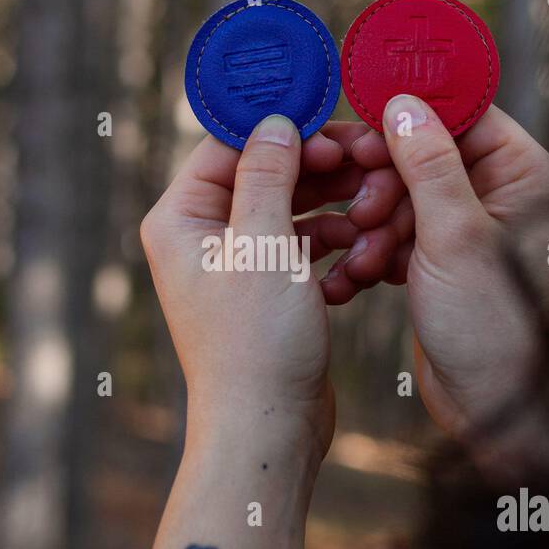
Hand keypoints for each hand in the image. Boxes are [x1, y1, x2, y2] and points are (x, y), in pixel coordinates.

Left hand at [140, 115, 369, 461]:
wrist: (268, 426)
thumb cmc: (256, 343)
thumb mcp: (263, 246)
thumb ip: (267, 176)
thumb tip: (274, 122)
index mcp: (179, 219)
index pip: (225, 145)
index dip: (277, 129)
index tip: (328, 124)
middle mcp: (199, 236)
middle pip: (260, 171)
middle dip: (313, 165)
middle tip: (360, 159)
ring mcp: (234, 263)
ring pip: (286, 205)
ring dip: (328, 202)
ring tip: (368, 203)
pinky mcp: (265, 287)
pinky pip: (298, 241)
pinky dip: (328, 238)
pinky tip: (359, 243)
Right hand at [324, 96, 548, 446]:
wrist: (496, 409)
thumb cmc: (494, 327)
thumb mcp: (455, 236)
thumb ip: (427, 164)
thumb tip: (402, 104)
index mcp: (524, 174)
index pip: (463, 116)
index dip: (407, 121)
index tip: (362, 133)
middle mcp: (502, 195)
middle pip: (423, 156)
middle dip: (383, 185)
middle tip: (358, 212)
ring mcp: (470, 230)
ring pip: (403, 198)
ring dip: (373, 226)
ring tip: (364, 257)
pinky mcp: (442, 262)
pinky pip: (398, 237)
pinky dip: (375, 254)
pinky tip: (357, 279)